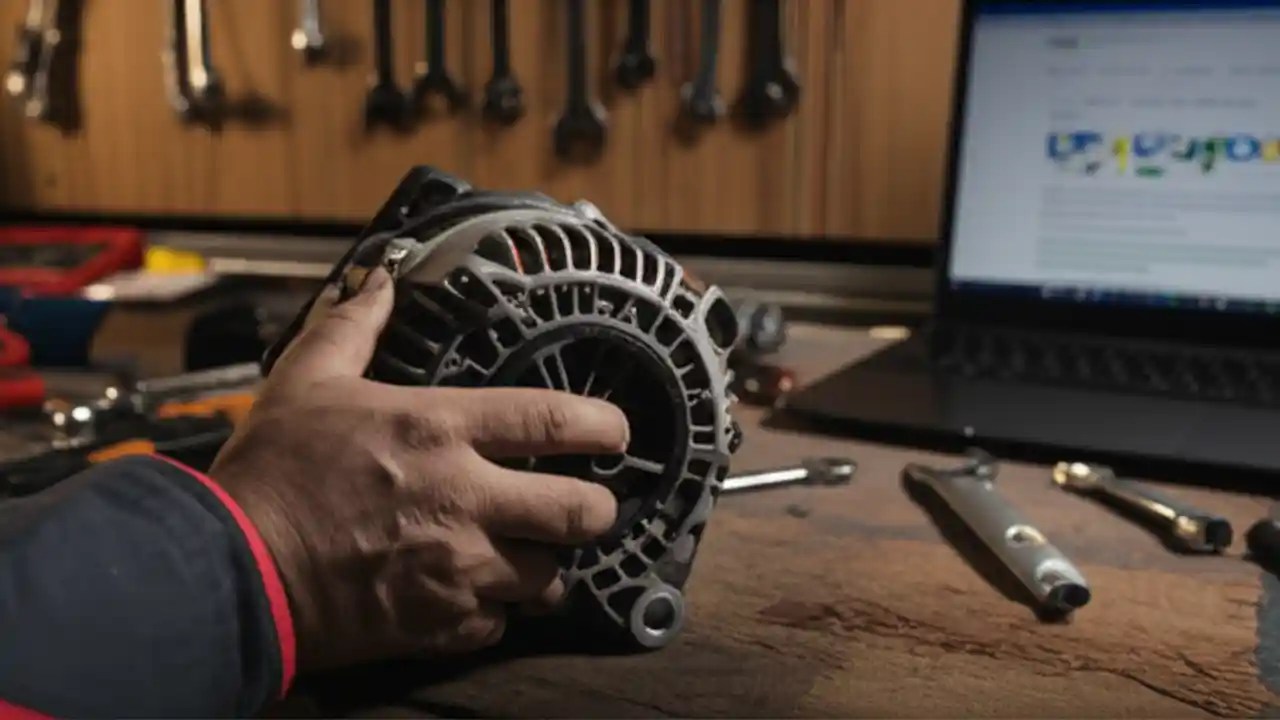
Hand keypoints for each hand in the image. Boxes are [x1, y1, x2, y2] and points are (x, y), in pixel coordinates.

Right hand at [209, 269, 628, 670]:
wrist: (233, 572)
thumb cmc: (270, 473)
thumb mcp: (306, 381)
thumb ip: (353, 326)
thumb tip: (380, 279)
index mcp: (440, 430)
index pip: (556, 420)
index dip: (604, 425)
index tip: (615, 432)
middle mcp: (465, 500)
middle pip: (582, 512)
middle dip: (596, 509)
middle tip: (584, 504)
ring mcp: (459, 568)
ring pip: (550, 577)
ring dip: (542, 565)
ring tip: (523, 552)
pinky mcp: (441, 624)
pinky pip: (500, 623)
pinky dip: (494, 611)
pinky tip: (473, 592)